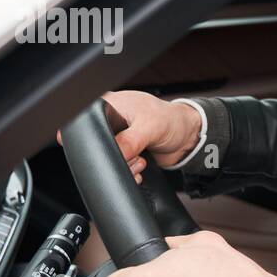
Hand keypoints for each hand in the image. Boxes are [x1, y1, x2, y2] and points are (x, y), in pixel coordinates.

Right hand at [55, 90, 200, 183]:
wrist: (187, 137)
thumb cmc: (172, 121)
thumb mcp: (150, 126)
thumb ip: (130, 140)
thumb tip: (116, 154)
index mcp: (108, 104)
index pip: (89, 123)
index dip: (96, 139)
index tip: (115, 147)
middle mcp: (108, 120)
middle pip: (97, 145)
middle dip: (117, 157)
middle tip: (134, 155)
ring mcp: (115, 137)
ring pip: (108, 159)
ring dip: (125, 167)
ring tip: (140, 159)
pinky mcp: (123, 152)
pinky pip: (117, 167)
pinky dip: (128, 172)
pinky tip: (139, 167)